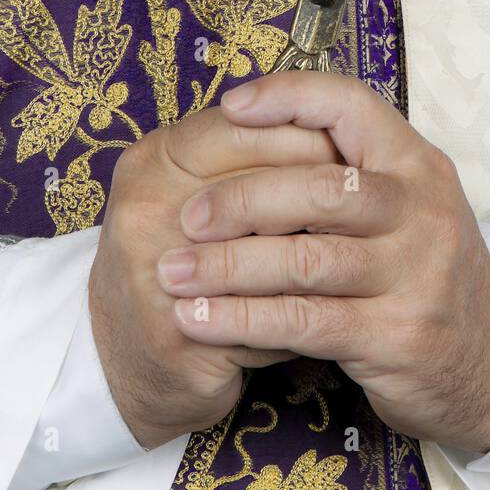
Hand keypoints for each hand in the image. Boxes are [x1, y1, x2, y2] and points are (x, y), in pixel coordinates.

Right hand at [88, 106, 338, 448]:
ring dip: (321, 262)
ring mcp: (155, 271)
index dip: (309, 139)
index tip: (353, 160)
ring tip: (354, 268)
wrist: (121, 363)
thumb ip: (252, 161)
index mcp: (156, 159)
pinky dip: (304, 319)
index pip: (246, 126)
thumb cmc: (181, 263)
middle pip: (265, 186)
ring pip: (275, 253)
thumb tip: (341, 138)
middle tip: (367, 218)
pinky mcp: (177, 334)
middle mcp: (146, 205)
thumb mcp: (199, 194)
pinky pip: (269, 318)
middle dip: (326, 202)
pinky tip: (324, 320)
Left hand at [162, 74, 489, 454]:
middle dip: (240, 200)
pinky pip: (304, 322)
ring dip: (227, 267)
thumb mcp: (403, 207)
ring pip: (305, 261)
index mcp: (417, 164)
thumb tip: (244, 132)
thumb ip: (344, 172)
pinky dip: (243, 319)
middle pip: (320, 188)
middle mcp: (422, 211)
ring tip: (172, 272)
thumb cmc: (420, 273)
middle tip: (186, 217)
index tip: (231, 106)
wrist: (486, 366)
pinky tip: (199, 319)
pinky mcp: (396, 336)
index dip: (289, 97)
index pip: (351, 106)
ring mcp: (415, 275)